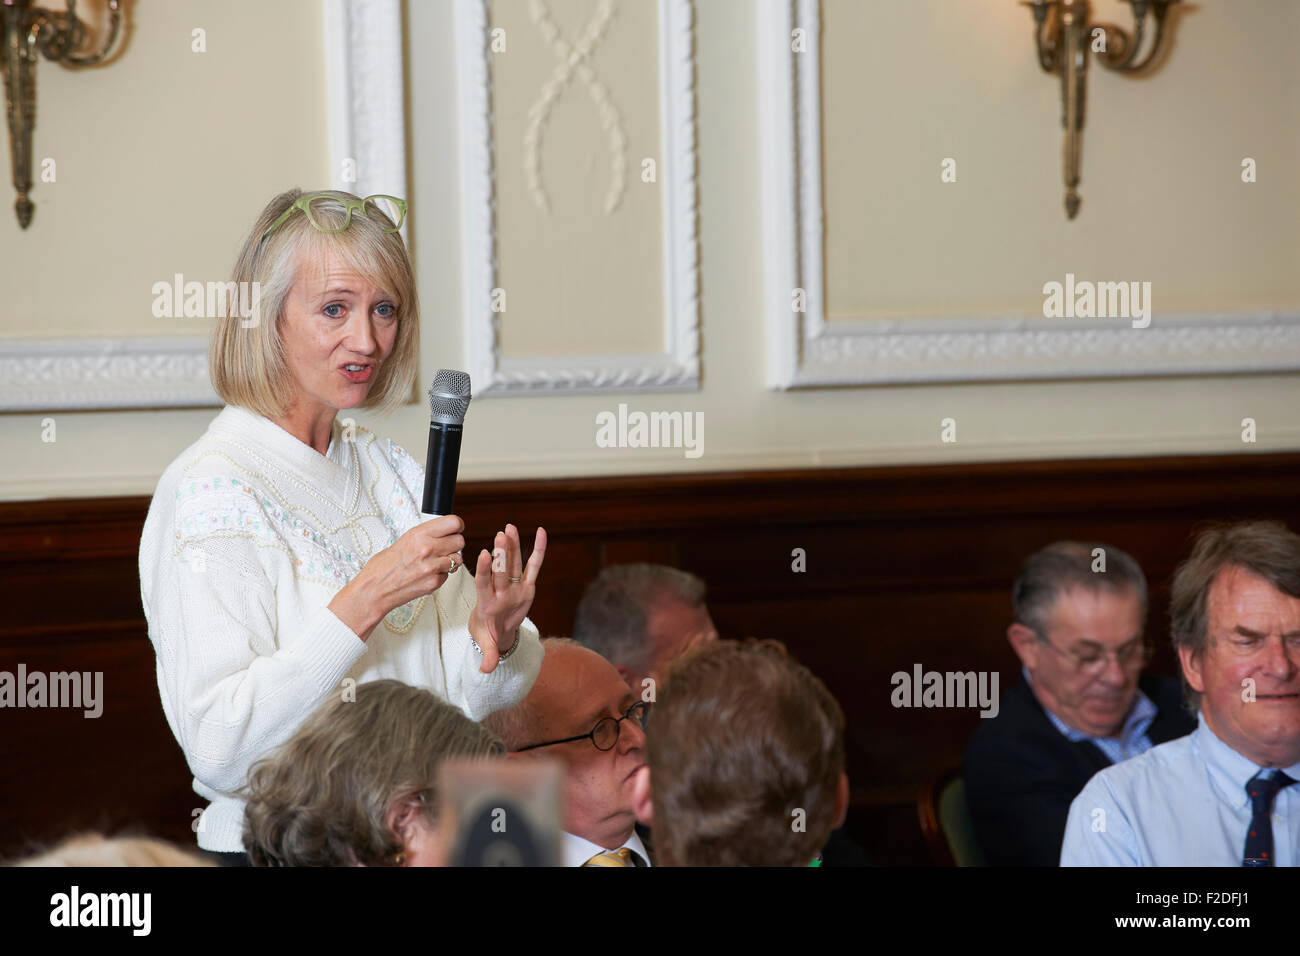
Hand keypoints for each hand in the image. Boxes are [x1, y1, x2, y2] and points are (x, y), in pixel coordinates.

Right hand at [329, 515, 465, 641]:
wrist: (375, 589)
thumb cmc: (384, 566)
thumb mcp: (403, 541)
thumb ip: (425, 536)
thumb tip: (442, 532)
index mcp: (419, 534)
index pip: (454, 522)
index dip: (457, 526)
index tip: (455, 529)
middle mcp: (427, 548)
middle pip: (460, 540)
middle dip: (454, 544)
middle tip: (445, 548)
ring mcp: (433, 566)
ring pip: (458, 558)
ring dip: (450, 560)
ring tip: (435, 562)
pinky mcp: (435, 582)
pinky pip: (449, 574)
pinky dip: (442, 574)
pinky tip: (428, 574)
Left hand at [468, 524, 546, 672]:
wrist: (495, 629)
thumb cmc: (487, 633)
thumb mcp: (487, 644)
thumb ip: (488, 655)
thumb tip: (486, 670)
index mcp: (489, 603)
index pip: (484, 584)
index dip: (483, 570)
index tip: (481, 554)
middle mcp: (501, 591)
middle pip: (500, 571)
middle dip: (500, 553)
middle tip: (499, 534)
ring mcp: (514, 586)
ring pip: (514, 564)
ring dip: (512, 546)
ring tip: (510, 526)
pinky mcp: (527, 586)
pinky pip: (533, 566)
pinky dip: (538, 550)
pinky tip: (541, 532)